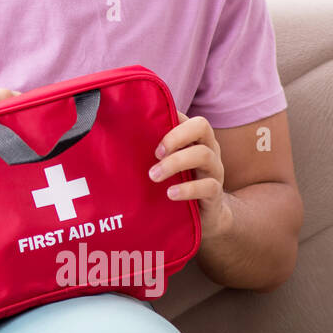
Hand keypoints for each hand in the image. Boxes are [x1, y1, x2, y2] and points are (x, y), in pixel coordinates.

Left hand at [149, 111, 228, 235]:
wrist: (205, 216)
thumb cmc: (179, 182)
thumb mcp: (166, 163)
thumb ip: (153, 149)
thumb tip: (117, 133)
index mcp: (196, 138)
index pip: (188, 116)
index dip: (171, 117)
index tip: (147, 129)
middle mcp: (209, 149)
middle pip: (202, 126)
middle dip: (175, 136)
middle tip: (155, 153)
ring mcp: (215, 170)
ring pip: (204, 155)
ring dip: (175, 163)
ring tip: (154, 176)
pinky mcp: (215, 194)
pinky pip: (209, 186)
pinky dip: (187, 189)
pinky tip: (170, 194)